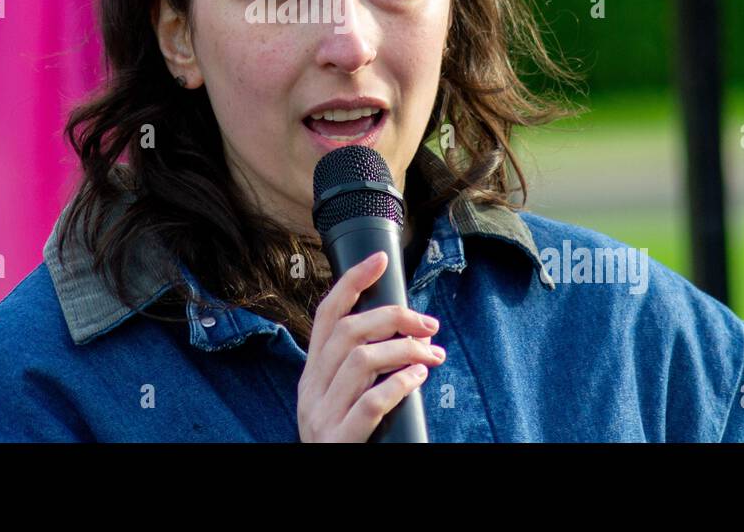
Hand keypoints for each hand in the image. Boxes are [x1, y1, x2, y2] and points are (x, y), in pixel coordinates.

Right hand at [297, 250, 444, 441]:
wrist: (326, 483)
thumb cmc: (347, 438)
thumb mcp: (341, 398)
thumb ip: (358, 370)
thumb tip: (401, 331)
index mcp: (312, 373)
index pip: (326, 314)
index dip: (352, 282)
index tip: (381, 259)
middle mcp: (310, 389)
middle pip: (348, 332)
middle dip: (394, 318)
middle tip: (429, 325)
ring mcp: (321, 416)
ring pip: (360, 361)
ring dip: (403, 351)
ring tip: (432, 355)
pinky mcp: (338, 441)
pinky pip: (370, 404)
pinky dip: (398, 386)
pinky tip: (417, 380)